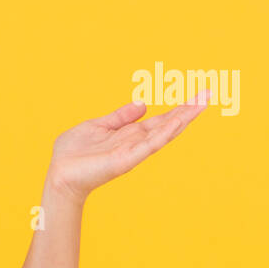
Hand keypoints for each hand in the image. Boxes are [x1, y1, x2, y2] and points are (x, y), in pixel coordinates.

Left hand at [46, 91, 210, 202]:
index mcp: (130, 134)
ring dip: (183, 118)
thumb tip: (142, 104)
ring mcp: (133, 151)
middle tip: (209, 93)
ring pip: (163, 133)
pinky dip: (163, 134)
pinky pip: (148, 145)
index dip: (179, 108)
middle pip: (168, 124)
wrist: (59, 174)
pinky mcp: (125, 160)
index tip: (198, 94)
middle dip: (188, 110)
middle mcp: (136, 142)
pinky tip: (177, 122)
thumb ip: (120, 116)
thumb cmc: (74, 153)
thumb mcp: (98, 126)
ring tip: (201, 103)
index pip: (160, 119)